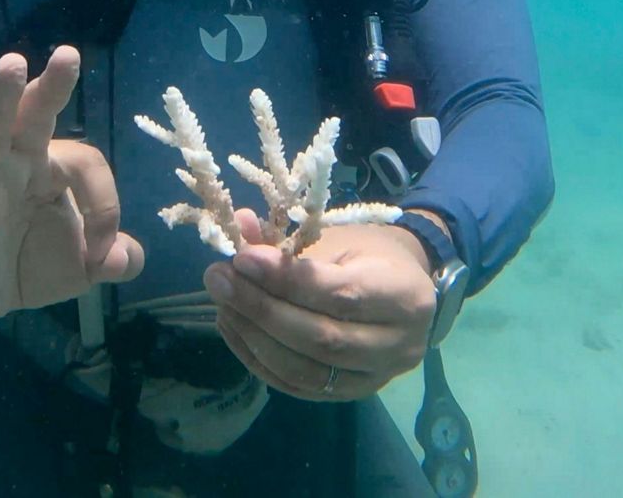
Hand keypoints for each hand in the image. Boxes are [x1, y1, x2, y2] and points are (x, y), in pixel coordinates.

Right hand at [0, 45, 143, 325]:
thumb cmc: (34, 263)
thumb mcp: (84, 265)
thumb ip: (115, 259)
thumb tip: (125, 258)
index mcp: (52, 167)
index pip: (85, 162)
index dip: (104, 204)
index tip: (104, 251)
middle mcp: (18, 162)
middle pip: (35, 116)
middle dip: (52, 86)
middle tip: (70, 54)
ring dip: (2, 98)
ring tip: (12, 63)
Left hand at [204, 217, 436, 400]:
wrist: (402, 289)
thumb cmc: (369, 254)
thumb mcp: (336, 236)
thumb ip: (287, 240)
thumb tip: (238, 226)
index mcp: (404, 296)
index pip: (340, 294)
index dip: (286, 280)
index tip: (242, 259)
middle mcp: (398, 346)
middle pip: (321, 339)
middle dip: (261, 309)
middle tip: (218, 279)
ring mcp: (375, 378)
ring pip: (305, 370)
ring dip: (253, 337)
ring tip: (221, 302)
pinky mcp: (348, 395)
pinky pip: (295, 385)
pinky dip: (257, 358)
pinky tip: (233, 327)